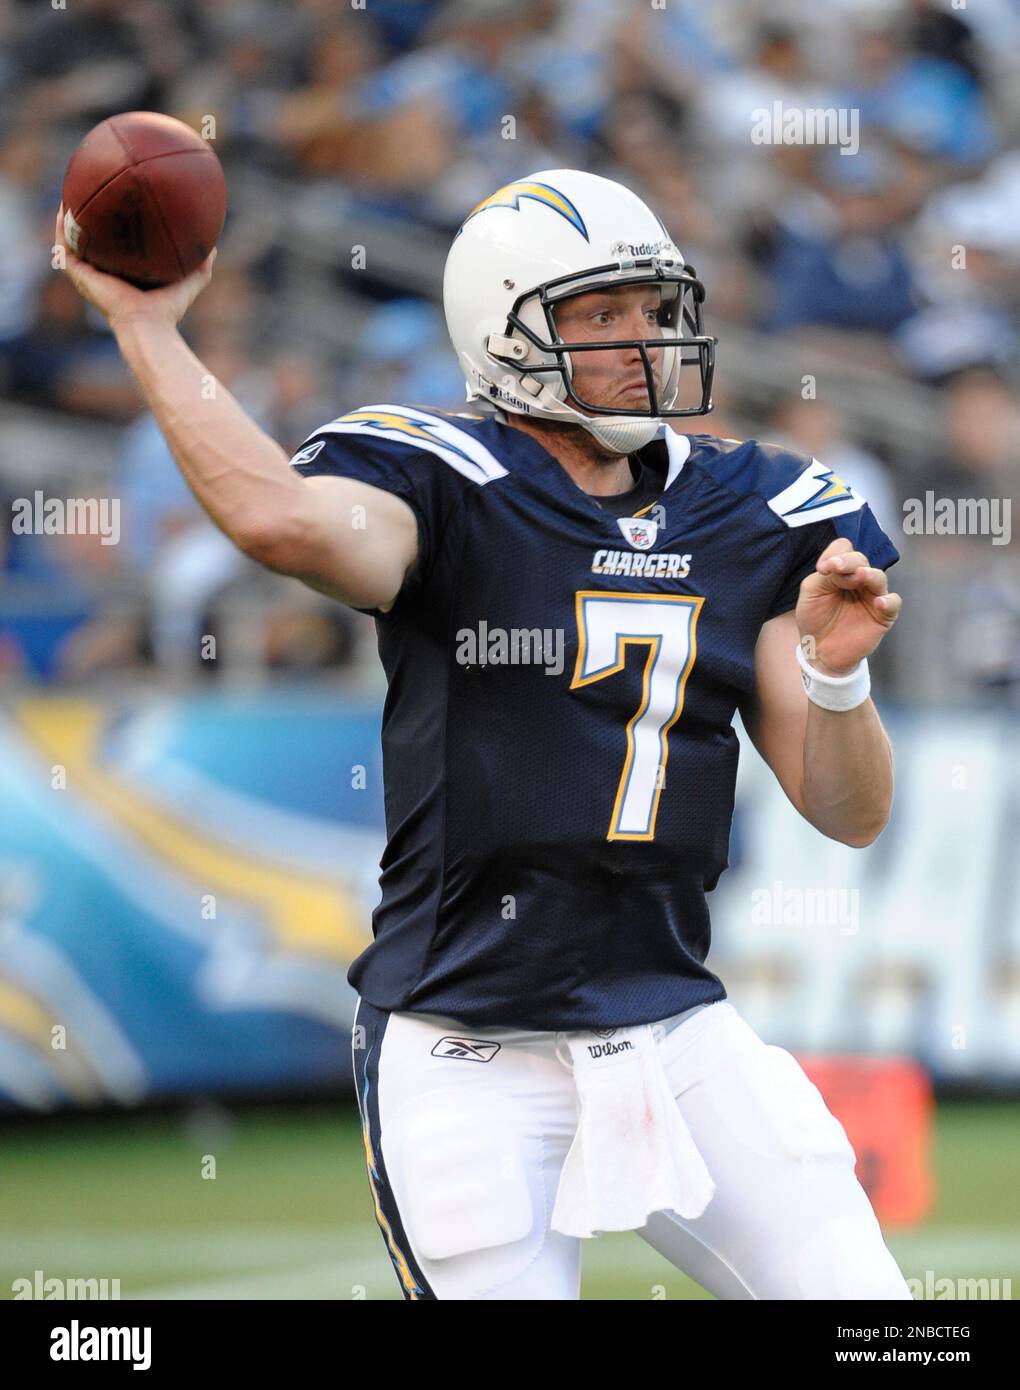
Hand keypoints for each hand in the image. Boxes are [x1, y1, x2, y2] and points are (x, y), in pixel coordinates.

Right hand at [53, 202, 215, 332]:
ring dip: (68, 220)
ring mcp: (88, 276)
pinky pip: (65, 247)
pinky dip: (63, 227)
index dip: (113, 233)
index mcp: (123, 278)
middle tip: (89, 198)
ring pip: (71, 243)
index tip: (115, 211)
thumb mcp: (189, 281)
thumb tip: (214, 247)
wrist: (147, 324)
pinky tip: (65, 207)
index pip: (115, 252)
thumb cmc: (167, 310)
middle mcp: (102, 276)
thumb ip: (201, 265)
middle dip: (87, 222)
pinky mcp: (79, 275)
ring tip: (70, 196)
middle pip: (90, 244)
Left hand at [796, 537, 901, 675]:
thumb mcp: (811, 592)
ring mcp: (872, 596)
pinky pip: (894, 603)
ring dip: (869, 574)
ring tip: (859, 576)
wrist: (820, 650)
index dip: (836, 553)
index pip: (845, 549)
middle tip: (834, 568)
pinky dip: (888, 601)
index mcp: (841, 571)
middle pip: (861, 560)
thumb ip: (825, 575)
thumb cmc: (815, 618)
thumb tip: (838, 565)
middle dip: (847, 562)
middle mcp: (859, 579)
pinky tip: (878, 602)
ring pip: (878, 577)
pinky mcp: (883, 615)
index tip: (822, 568)